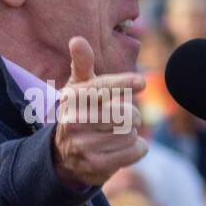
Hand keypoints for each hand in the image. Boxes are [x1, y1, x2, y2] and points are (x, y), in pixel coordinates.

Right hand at [52, 37, 147, 187]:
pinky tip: (123, 147)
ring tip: (117, 134)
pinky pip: (134, 151)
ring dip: (132, 133)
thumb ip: (82, 63)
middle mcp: (73, 122)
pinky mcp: (95, 166)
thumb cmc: (80, 111)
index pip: (102, 88)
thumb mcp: (79, 87)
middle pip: (124, 113)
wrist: (64, 155)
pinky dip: (137, 149)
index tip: (141, 83)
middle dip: (132, 114)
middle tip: (124, 116)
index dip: (123, 83)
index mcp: (72, 99)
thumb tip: (77, 40)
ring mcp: (83, 146)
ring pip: (131, 133)